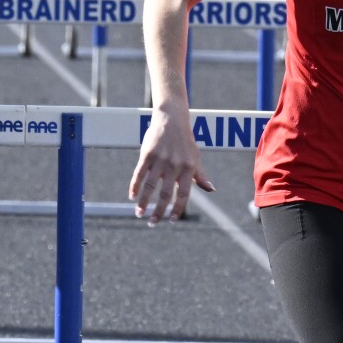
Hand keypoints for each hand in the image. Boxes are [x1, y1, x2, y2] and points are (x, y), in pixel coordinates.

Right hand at [127, 109, 214, 224]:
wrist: (172, 119)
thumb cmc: (185, 141)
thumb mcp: (195, 158)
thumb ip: (201, 175)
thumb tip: (211, 190)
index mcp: (188, 168)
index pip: (183, 194)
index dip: (178, 209)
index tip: (172, 220)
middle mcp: (174, 165)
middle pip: (165, 194)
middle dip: (158, 211)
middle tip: (152, 222)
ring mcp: (160, 160)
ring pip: (150, 186)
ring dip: (143, 202)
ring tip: (139, 213)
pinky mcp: (147, 154)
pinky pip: (139, 174)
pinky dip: (134, 186)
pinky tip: (132, 196)